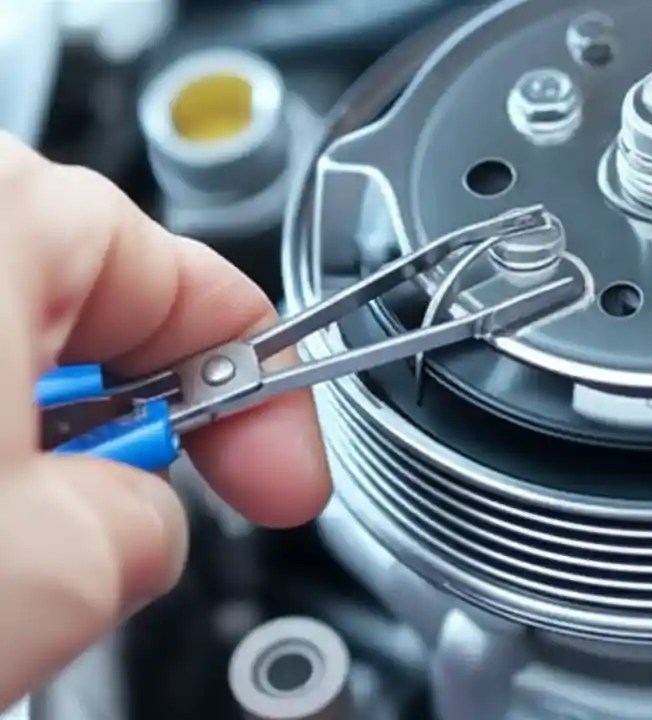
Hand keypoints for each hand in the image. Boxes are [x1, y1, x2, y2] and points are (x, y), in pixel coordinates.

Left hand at [0, 134, 330, 708]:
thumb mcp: (53, 566)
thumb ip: (153, 519)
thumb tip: (139, 521)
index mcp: (4, 212)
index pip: (204, 292)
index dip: (271, 401)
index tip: (286, 480)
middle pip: (96, 321)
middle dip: (129, 439)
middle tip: (120, 538)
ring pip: (2, 359)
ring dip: (22, 463)